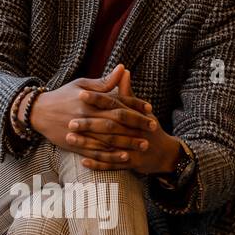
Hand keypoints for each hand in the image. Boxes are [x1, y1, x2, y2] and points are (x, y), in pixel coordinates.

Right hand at [29, 64, 156, 164]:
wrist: (37, 112)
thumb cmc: (61, 96)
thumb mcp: (81, 84)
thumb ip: (103, 81)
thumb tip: (123, 69)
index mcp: (90, 99)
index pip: (117, 101)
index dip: (134, 105)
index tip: (149, 109)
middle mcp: (87, 115)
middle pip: (117, 121)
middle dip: (137, 124)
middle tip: (153, 128)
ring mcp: (81, 131)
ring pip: (109, 138)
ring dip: (128, 142)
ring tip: (144, 145)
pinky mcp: (75, 144)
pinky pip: (96, 151)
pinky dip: (111, 155)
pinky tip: (125, 157)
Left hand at [63, 68, 178, 174]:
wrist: (164, 153)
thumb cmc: (148, 126)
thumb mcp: (141, 109)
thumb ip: (127, 92)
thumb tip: (122, 70)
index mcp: (134, 115)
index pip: (113, 104)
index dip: (97, 99)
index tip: (80, 94)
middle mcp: (133, 132)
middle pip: (109, 126)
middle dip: (89, 124)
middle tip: (70, 121)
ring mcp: (132, 149)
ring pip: (107, 146)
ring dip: (88, 143)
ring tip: (70, 138)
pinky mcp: (130, 164)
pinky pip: (112, 164)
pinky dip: (98, 164)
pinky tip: (82, 161)